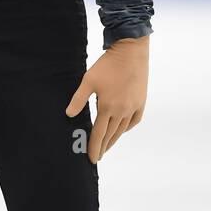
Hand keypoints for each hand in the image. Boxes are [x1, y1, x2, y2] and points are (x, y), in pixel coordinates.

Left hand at [64, 35, 148, 161]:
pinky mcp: (141, 101)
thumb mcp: (88, 81)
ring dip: (114, 139)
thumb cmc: (107, 65)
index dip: (94, 147)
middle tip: (98, 155)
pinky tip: (122, 130)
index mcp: (107, 107)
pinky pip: (134, 120)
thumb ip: (78, 100)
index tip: (92, 159)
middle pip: (110, 135)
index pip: (98, 134)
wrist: (131, 51)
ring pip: (122, 129)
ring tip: (108, 146)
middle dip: (103, 147)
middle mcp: (121, 111)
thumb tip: (68, 114)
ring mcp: (133, 107)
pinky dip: (127, 127)